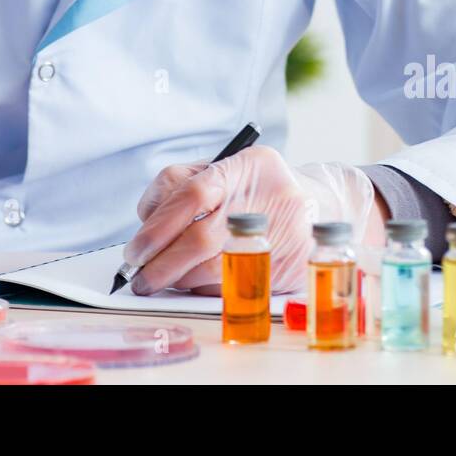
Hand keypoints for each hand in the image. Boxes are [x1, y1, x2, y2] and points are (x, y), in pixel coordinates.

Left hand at [124, 147, 384, 295]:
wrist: (320, 205)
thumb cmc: (258, 186)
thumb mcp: (226, 167)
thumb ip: (183, 185)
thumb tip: (146, 224)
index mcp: (245, 167)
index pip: (192, 194)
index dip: (157, 226)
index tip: (135, 249)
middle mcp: (267, 199)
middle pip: (200, 238)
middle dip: (161, 263)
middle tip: (138, 275)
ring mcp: (281, 235)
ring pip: (214, 269)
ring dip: (179, 280)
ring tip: (160, 279)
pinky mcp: (288, 268)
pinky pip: (234, 286)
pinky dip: (204, 289)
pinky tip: (193, 283)